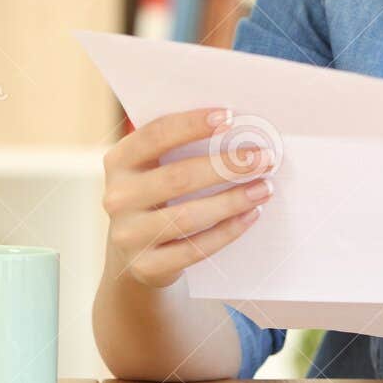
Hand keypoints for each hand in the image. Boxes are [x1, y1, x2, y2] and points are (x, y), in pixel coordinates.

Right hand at [101, 107, 274, 288]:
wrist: (135, 252)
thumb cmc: (159, 196)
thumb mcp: (157, 168)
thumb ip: (183, 148)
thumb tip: (239, 131)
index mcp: (119, 161)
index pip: (155, 136)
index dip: (192, 125)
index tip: (229, 117)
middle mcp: (117, 197)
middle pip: (178, 177)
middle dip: (226, 166)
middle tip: (263, 158)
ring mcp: (128, 235)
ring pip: (188, 216)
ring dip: (233, 200)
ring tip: (264, 188)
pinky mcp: (146, 265)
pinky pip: (194, 249)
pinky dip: (227, 231)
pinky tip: (250, 215)